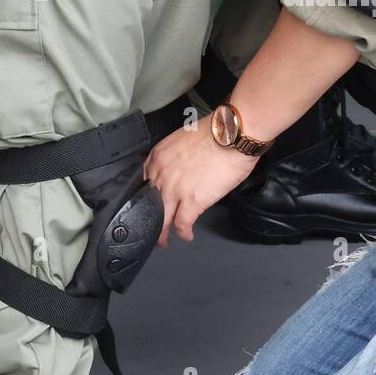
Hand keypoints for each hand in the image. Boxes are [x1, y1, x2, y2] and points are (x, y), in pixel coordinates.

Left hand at [143, 122, 258, 245]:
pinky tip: (187, 236)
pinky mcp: (192, 202)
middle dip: (150, 219)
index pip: (144, 183)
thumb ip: (174, 158)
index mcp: (158, 157)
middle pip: (150, 204)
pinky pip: (182, 224)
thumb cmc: (214, 133)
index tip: (150, 205)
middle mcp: (161, 174)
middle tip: (152, 228)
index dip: (147, 197)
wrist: (231, 135)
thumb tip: (179, 172)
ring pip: (162, 218)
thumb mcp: (182, 141)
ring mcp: (175, 190)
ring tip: (165, 241)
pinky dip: (184, 233)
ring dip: (163, 233)